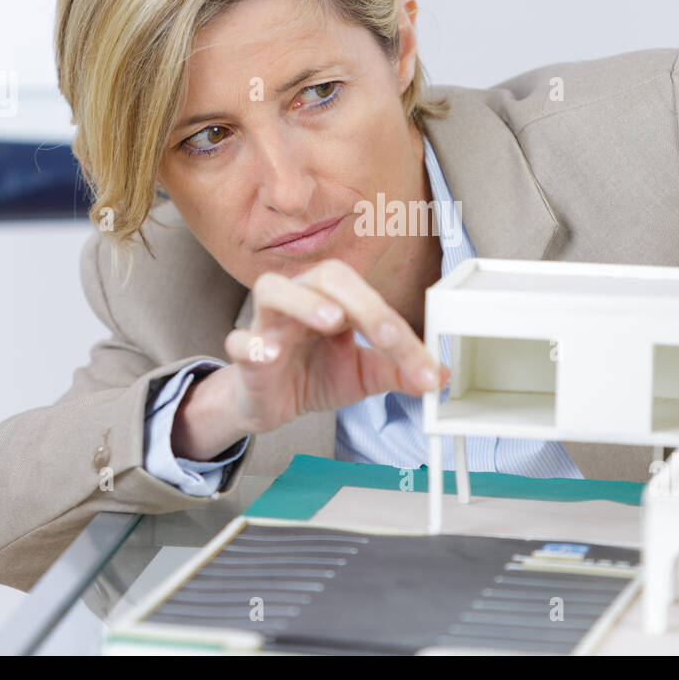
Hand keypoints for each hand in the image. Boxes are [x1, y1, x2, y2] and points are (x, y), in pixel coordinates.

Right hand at [171, 258, 449, 458]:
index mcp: (336, 299)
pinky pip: (240, 339)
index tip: (423, 367)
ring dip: (304, 302)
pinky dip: (253, 344)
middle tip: (386, 335)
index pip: (370, 300)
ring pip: (274, 290)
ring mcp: (268, 322)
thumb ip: (399, 371)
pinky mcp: (244, 351)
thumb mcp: (365, 376)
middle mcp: (302, 299)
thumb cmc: (316, 374)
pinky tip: (269, 354)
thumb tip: (438, 375)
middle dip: (362, 303)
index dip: (399, 329)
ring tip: (331, 321)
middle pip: (327, 276)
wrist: (272, 404)